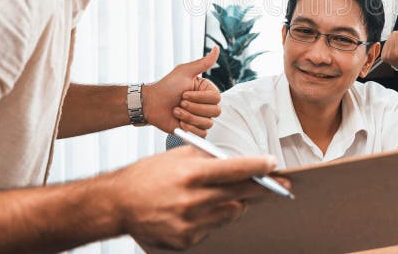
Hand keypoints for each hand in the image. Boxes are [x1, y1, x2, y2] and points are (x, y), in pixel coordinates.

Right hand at [110, 145, 288, 249]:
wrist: (116, 204)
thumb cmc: (147, 176)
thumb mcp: (176, 157)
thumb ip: (206, 158)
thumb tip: (237, 162)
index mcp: (189, 175)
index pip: (233, 170)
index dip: (257, 167)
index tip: (273, 165)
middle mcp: (190, 200)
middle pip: (239, 195)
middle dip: (262, 188)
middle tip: (281, 185)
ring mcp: (188, 224)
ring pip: (230, 214)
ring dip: (234, 203)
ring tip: (223, 195)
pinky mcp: (185, 240)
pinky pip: (212, 229)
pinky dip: (211, 219)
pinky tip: (194, 211)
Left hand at [142, 46, 221, 136]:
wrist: (151, 104)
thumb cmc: (166, 86)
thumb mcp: (184, 71)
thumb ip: (203, 62)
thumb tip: (217, 48)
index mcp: (207, 91)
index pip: (216, 98)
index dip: (200, 98)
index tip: (184, 93)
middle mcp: (206, 104)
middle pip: (215, 112)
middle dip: (194, 108)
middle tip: (179, 102)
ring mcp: (200, 118)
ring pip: (208, 123)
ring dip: (189, 117)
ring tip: (176, 111)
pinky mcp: (194, 130)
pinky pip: (201, 134)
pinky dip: (190, 129)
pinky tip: (179, 122)